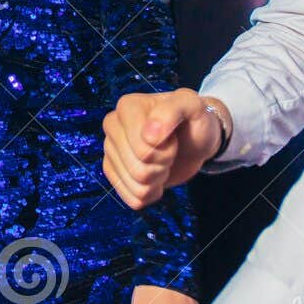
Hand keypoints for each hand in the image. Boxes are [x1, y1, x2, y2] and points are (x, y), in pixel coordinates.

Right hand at [102, 88, 224, 208]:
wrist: (193, 138)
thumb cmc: (192, 119)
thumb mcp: (191, 105)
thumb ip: (171, 111)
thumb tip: (148, 135)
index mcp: (127, 107)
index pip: (143, 148)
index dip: (166, 150)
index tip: (173, 136)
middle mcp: (112, 126)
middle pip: (138, 169)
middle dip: (162, 165)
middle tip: (170, 150)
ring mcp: (110, 150)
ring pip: (136, 185)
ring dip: (158, 179)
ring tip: (163, 161)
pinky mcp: (113, 172)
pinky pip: (131, 198)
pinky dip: (151, 192)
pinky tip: (155, 176)